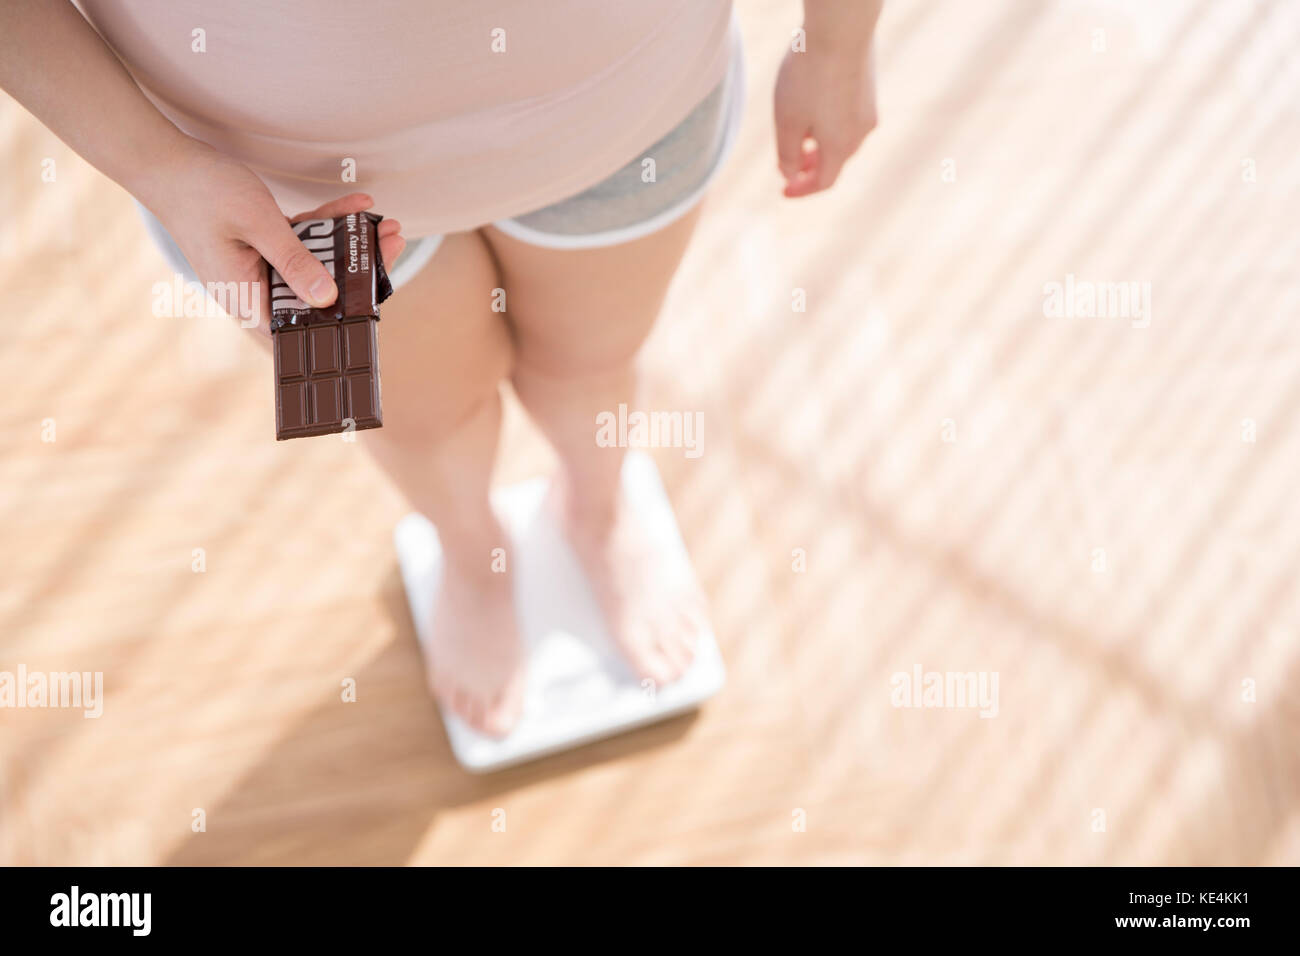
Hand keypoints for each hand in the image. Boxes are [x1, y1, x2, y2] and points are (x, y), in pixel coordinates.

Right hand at [144, 138, 404, 332]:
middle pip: (319, 294)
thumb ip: (294, 261)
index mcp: (249, 300)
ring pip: (317, 265)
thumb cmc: (203, 192)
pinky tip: (358, 207)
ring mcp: (261, 269)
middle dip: (360, 271)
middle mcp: (257, 292)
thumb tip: (328, 298)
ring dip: (351, 244)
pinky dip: (328, 224)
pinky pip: (304, 242)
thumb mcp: (258, 225)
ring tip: (388, 225)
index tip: (377, 305)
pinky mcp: (264, 247)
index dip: (342, 321)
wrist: (164, 160)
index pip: (305, 326)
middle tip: (393, 244)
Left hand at [773, 38, 878, 196]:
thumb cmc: (808, 76)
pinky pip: (848, 120)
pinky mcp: (869, 90)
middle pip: (834, 163)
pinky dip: (830, 126)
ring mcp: (869, 111)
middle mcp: (860, 133)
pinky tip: (814, 110)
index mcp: (840, 147)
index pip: (823, 182)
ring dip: (820, 146)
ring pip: (842, 140)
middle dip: (810, 169)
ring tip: (799, 138)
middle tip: (787, 167)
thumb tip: (789, 175)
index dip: (802, 190)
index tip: (783, 191)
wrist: (840, 29)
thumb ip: (787, 155)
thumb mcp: (787, 121)